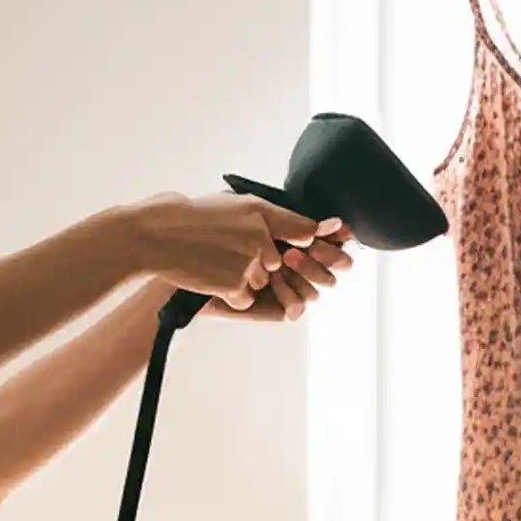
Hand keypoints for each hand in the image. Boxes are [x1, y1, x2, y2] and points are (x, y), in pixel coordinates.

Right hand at [126, 191, 340, 311]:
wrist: (150, 236)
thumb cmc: (182, 216)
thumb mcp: (228, 202)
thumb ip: (260, 215)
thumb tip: (287, 226)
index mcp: (261, 211)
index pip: (305, 230)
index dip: (303, 242)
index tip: (299, 246)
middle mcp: (261, 235)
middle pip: (277, 263)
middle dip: (257, 264)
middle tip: (224, 253)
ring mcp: (250, 261)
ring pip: (261, 282)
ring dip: (241, 281)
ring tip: (212, 264)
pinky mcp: (235, 284)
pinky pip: (245, 300)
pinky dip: (229, 296)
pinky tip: (209, 280)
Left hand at [204, 226, 354, 320]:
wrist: (182, 252)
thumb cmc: (213, 224)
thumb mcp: (255, 213)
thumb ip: (291, 220)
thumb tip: (324, 227)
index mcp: (295, 235)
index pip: (332, 238)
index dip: (338, 235)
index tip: (335, 228)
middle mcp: (297, 262)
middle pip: (335, 265)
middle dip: (323, 257)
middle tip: (296, 250)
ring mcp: (288, 285)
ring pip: (318, 287)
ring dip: (304, 274)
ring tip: (279, 264)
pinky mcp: (275, 307)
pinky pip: (298, 308)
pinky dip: (291, 296)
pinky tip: (273, 284)